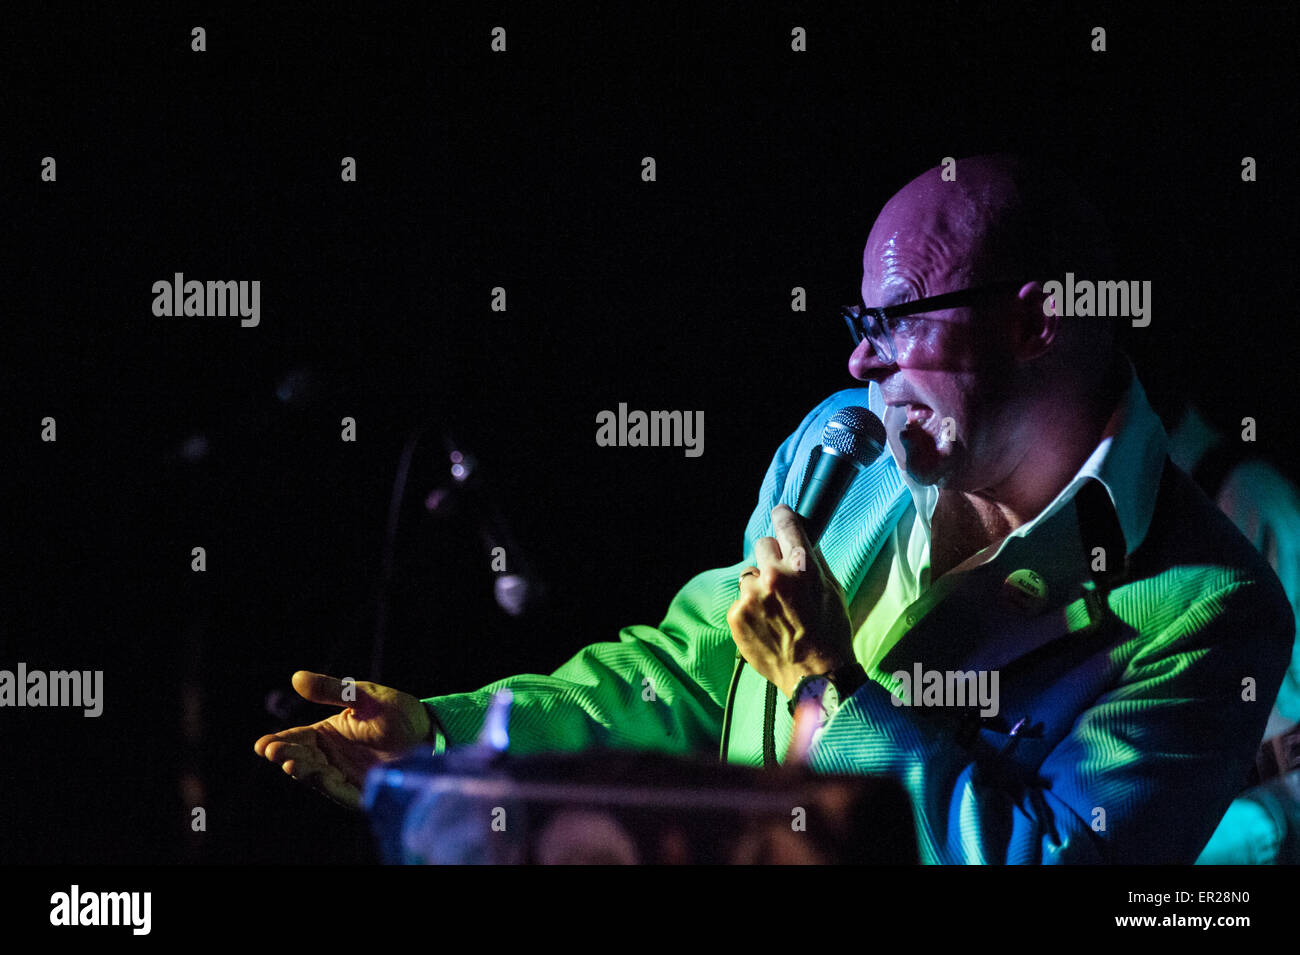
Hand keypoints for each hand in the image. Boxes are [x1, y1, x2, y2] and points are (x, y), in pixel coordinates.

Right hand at [254, 671, 429, 809]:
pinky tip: (320, 776)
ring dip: (303, 771)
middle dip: (286, 756)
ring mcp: (346, 774)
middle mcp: (331, 757)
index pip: (296, 739)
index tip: (262, 745)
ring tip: (291, 763)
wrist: (430, 732)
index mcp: (327, 734)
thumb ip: (332, 690)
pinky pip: (343, 790)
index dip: (279, 742)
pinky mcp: (362, 789)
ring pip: (317, 776)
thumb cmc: (396, 711)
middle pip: (302, 759)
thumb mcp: (363, 696)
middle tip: (275, 752)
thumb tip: (296, 677)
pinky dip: (330, 785)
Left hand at [726, 504, 854, 697]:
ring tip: (775, 610)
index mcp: (802, 565)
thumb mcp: (832, 588)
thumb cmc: (830, 632)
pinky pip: (741, 599)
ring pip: (749, 574)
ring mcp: (752, 596)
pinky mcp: (736, 614)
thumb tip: (801, 538)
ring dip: (759, 586)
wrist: (816, 675)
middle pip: (762, 545)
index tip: (780, 513)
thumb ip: (813, 560)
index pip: (786, 523)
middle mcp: (774, 576)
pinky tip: (766, 624)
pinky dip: (750, 608)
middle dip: (771, 557)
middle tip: (781, 579)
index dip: (783, 516)